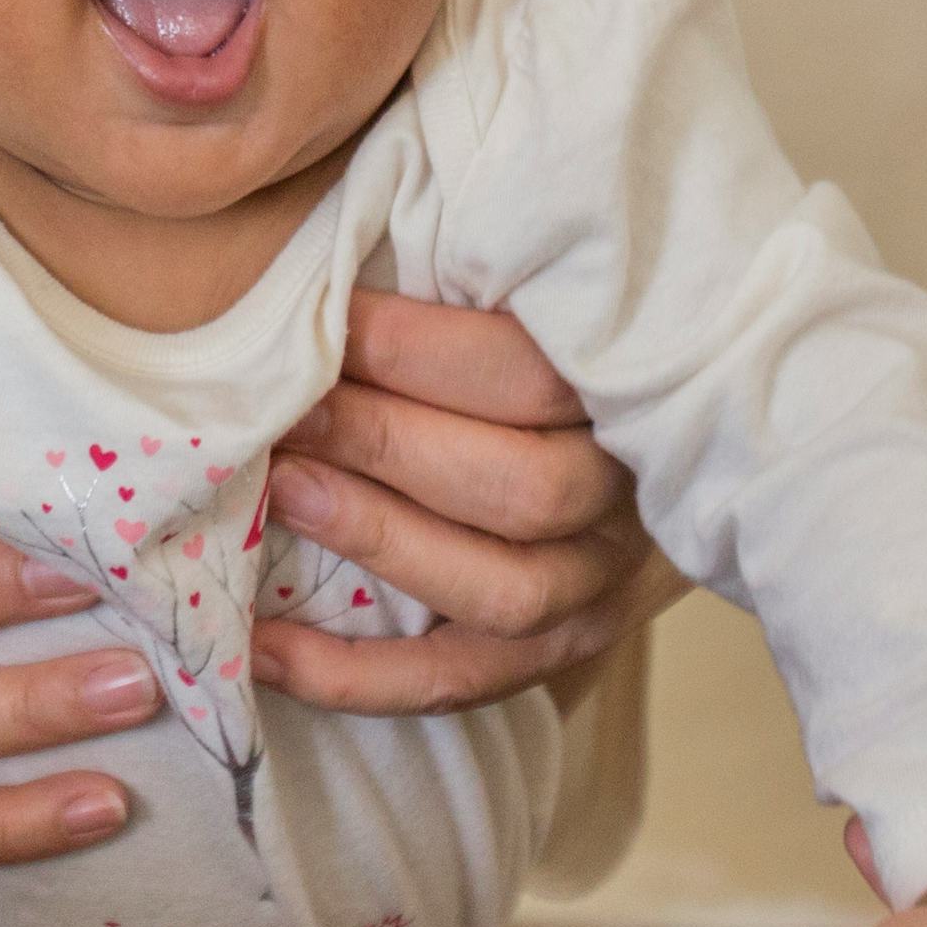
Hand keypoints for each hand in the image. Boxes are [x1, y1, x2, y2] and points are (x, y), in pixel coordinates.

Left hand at [251, 290, 687, 716]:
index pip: (528, 375)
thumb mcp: (540, 293)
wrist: (666, 449)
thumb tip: (340, 245)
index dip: (411, 349)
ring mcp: (598, 585)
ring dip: (380, 539)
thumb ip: (469, 271)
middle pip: (521, 486)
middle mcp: (628, 497)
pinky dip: (351, 675)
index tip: (320, 316)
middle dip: (382, 444)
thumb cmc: (557, 340)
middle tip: (284, 410)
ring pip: (502, 589)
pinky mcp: (557, 649)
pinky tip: (260, 649)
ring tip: (281, 493)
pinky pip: (454, 681)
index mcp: (627, 390)